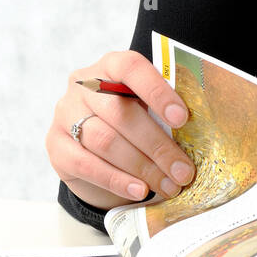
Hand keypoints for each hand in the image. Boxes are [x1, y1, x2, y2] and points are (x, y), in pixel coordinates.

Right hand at [46, 50, 194, 208]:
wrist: (93, 146)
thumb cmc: (130, 120)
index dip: (157, 91)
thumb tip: (201, 131)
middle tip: (183, 171)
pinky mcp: (56, 146)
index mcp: (110, 65)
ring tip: (168, 184)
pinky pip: (86, 164)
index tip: (182, 119)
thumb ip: (164, 111)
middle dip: (157, 145)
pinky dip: (117, 180)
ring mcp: (65, 114)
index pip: (131, 68)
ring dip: (142, 167)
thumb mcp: (146, 107)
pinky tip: (139, 190)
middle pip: (121, 113)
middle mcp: (83, 85)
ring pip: (105, 140)